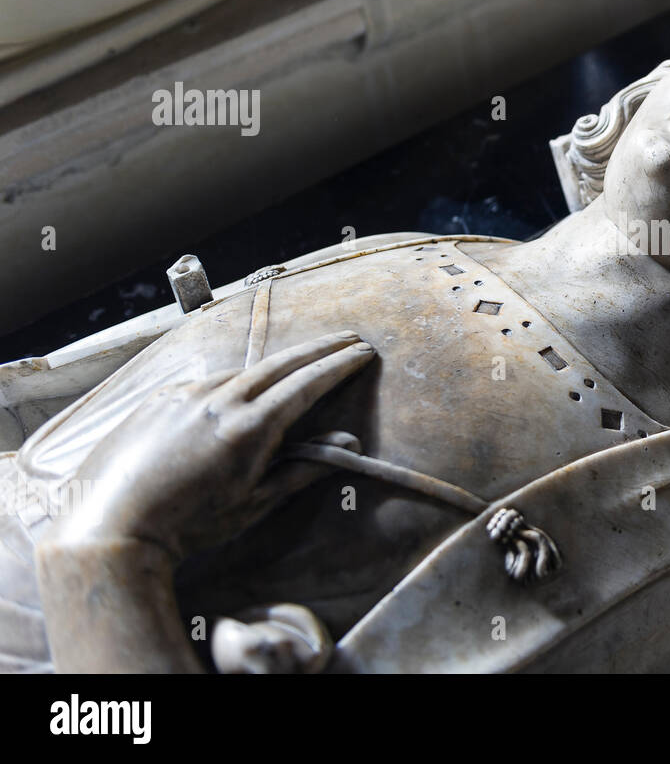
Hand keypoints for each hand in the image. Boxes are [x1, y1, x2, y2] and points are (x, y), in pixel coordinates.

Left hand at [47, 330, 374, 561]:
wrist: (113, 525)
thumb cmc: (189, 524)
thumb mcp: (254, 503)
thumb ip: (302, 470)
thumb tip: (348, 447)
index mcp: (251, 427)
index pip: (307, 383)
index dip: (339, 365)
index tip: (363, 352)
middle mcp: (221, 400)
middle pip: (281, 362)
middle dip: (319, 348)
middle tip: (347, 337)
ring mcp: (187, 394)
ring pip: (242, 371)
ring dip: (273, 369)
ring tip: (293, 371)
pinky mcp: (161, 398)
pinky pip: (207, 383)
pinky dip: (231, 385)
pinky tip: (234, 399)